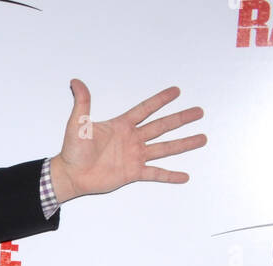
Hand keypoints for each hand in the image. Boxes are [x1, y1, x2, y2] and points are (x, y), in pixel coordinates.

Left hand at [49, 80, 205, 204]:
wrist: (70, 175)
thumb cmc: (72, 150)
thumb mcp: (78, 124)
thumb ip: (82, 102)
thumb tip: (75, 82)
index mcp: (122, 125)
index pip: (145, 109)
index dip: (160, 100)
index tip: (177, 91)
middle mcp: (132, 139)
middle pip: (162, 126)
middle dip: (181, 119)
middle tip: (199, 111)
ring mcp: (134, 156)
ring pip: (164, 148)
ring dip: (183, 144)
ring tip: (202, 139)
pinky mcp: (132, 173)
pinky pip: (155, 174)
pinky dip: (169, 175)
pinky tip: (184, 176)